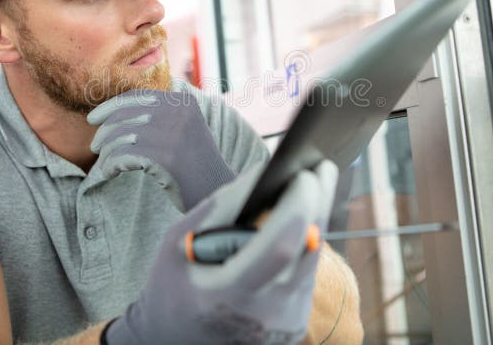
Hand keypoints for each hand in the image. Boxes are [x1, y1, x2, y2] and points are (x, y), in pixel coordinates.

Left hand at [87, 90, 235, 210]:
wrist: (215, 190)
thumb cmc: (195, 163)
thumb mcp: (184, 129)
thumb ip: (161, 115)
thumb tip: (117, 109)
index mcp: (183, 102)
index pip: (137, 97)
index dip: (111, 106)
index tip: (94, 118)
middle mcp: (178, 113)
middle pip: (126, 115)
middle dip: (105, 131)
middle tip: (95, 147)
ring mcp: (172, 135)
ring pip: (121, 136)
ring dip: (107, 151)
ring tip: (105, 163)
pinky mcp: (165, 158)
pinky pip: (122, 156)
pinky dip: (110, 165)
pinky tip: (110, 173)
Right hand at [104, 158, 338, 344]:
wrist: (171, 342)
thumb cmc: (172, 286)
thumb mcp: (178, 241)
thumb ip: (222, 206)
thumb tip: (266, 170)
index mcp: (228, 296)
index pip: (281, 246)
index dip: (299, 205)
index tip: (304, 172)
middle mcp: (264, 317)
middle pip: (308, 249)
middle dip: (318, 201)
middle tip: (321, 166)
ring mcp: (283, 327)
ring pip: (313, 260)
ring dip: (317, 218)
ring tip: (315, 183)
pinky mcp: (294, 328)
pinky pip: (307, 275)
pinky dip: (306, 243)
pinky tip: (302, 219)